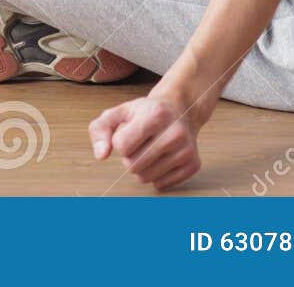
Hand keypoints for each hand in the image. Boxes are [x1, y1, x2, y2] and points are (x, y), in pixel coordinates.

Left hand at [89, 86, 205, 191]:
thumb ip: (100, 130)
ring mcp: (186, 150)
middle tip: (140, 142)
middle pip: (132, 165)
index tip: (128, 131)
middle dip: (129, 156)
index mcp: (156, 114)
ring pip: (145, 177)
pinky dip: (155, 175)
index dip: (120, 141)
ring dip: (141, 167)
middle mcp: (175, 133)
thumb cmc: (145, 113)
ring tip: (149, 149)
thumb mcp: (119, 113)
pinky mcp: (193, 165)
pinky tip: (162, 158)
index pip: (121, 146)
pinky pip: (160, 185)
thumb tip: (101, 156)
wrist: (181, 110)